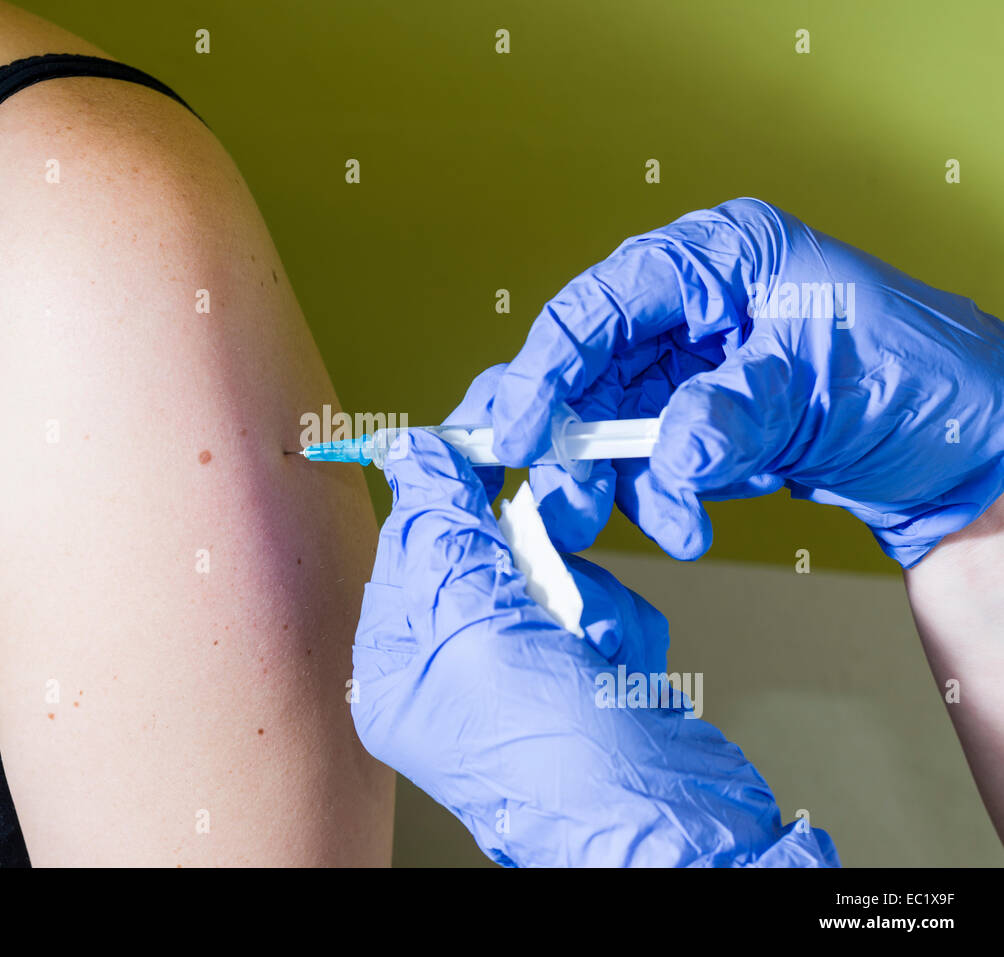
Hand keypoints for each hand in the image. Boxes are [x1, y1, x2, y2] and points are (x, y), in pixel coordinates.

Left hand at [351, 429, 838, 866]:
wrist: (676, 829)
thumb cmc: (565, 759)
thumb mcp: (482, 629)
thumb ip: (444, 532)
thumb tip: (413, 454)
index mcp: (400, 672)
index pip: (406, 549)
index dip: (448, 499)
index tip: (487, 450)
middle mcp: (451, 675)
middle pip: (481, 556)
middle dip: (534, 563)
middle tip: (554, 594)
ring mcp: (520, 677)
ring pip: (548, 572)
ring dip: (585, 598)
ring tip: (593, 650)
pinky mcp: (582, 675)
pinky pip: (596, 606)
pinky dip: (620, 627)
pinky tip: (621, 669)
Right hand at [482, 197, 1003, 565]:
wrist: (973, 453)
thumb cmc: (924, 377)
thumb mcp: (827, 380)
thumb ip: (736, 411)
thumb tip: (670, 454)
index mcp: (716, 258)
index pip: (602, 303)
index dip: (546, 366)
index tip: (518, 432)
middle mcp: (689, 309)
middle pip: (587, 372)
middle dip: (573, 444)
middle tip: (569, 504)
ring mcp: (691, 370)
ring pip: (607, 428)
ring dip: (624, 488)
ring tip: (676, 527)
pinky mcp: (698, 424)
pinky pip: (647, 466)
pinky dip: (660, 501)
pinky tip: (692, 520)